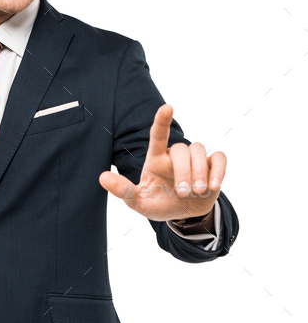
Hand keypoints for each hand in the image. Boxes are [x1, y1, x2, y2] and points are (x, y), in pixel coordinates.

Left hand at [99, 104, 225, 221]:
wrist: (183, 215)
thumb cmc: (158, 203)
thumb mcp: (138, 202)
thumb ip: (123, 191)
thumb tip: (102, 177)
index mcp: (156, 159)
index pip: (158, 135)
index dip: (162, 121)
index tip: (167, 107)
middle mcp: (176, 155)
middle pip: (182, 149)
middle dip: (184, 171)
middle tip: (182, 192)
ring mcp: (195, 160)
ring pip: (200, 150)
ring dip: (199, 171)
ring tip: (196, 192)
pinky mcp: (213, 167)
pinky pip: (220, 158)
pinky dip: (219, 171)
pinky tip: (213, 186)